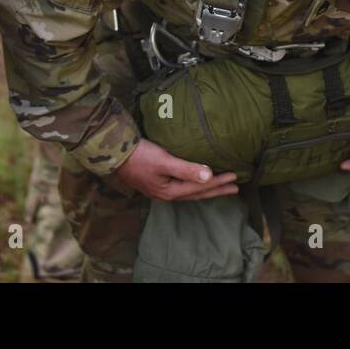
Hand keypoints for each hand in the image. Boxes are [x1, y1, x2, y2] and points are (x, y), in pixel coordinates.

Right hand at [114, 140, 239, 201]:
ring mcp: (161, 190)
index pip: (200, 188)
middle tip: (235, 188)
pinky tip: (195, 181)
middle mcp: (167, 194)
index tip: (234, 177)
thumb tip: (209, 175)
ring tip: (220, 186)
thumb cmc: (140, 156)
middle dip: (216, 190)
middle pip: (197, 193)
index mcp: (170, 191)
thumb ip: (186, 169)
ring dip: (206, 188)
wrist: (114, 154)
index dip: (218, 183)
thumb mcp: (164, 161)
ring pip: (190, 191)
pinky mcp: (156, 182)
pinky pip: (182, 187)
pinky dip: (193, 185)